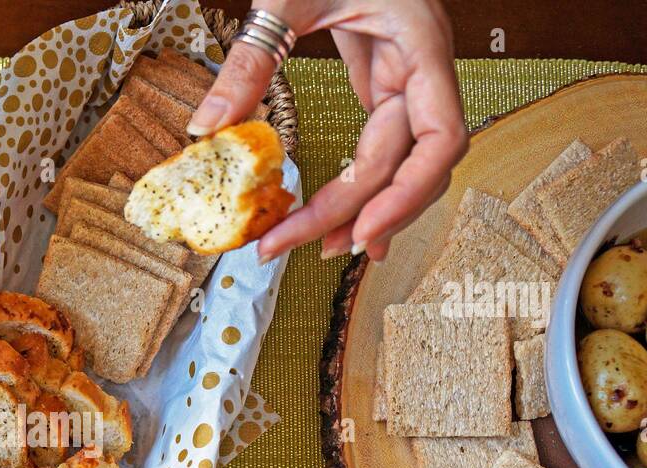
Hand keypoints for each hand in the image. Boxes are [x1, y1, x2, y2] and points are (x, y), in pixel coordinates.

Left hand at [189, 0, 466, 262]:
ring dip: (365, 208)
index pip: (439, 138)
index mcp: (419, 41)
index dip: (406, 193)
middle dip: (362, 213)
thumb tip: (207, 128)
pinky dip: (362, 184)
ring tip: (318, 245)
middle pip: (411, 163)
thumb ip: (250, 60)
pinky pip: (382, 144)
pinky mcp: (383, 78)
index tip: (359, 230)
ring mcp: (406, 74)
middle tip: (299, 247)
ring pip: (402, 162)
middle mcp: (422, 66)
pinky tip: (342, 219)